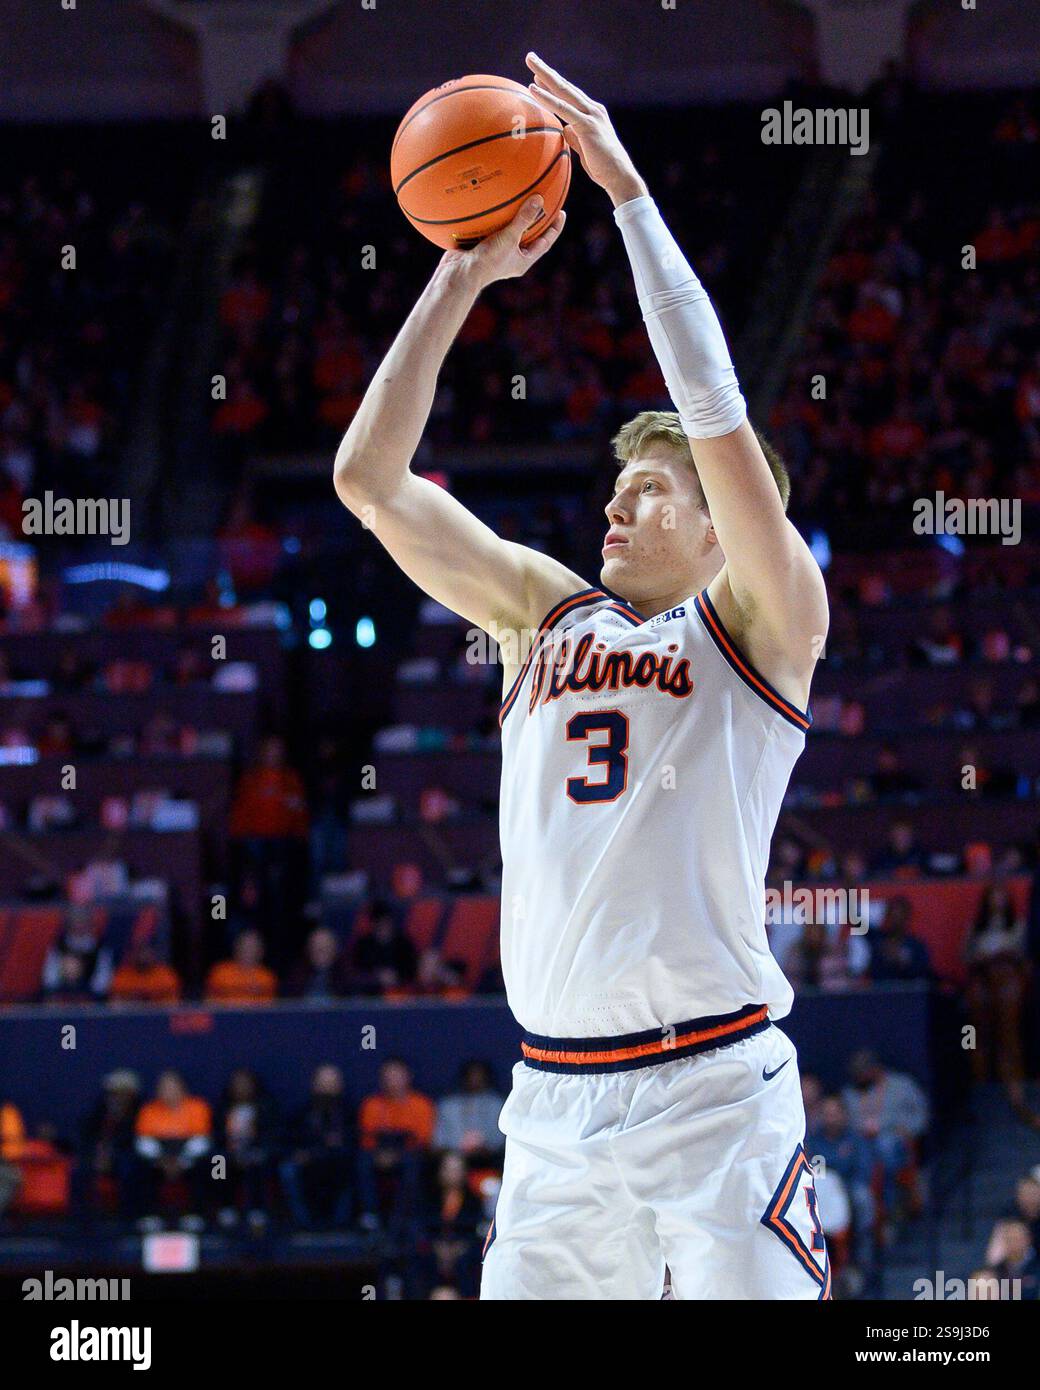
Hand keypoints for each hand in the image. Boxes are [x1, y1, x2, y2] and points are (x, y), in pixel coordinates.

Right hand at [440, 196, 565, 287]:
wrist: (459, 273)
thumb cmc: (488, 260)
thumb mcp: (509, 238)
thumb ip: (524, 219)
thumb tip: (539, 200)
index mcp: (523, 260)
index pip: (545, 242)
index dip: (554, 228)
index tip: (561, 212)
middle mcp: (512, 257)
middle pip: (529, 236)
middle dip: (536, 220)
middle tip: (543, 202)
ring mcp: (497, 252)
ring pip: (510, 232)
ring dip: (514, 217)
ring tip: (520, 199)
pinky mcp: (483, 246)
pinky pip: (493, 229)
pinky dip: (495, 217)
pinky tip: (494, 204)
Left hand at [525, 52, 646, 206]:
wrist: (619, 177)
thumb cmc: (603, 168)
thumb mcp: (585, 149)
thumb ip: (575, 137)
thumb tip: (565, 129)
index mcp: (592, 114)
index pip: (568, 95)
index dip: (552, 85)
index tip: (537, 76)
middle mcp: (592, 109)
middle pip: (565, 86)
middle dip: (547, 71)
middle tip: (531, 57)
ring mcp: (591, 115)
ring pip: (563, 91)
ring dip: (545, 76)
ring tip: (530, 62)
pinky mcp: (587, 126)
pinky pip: (563, 109)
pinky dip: (547, 98)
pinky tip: (533, 89)